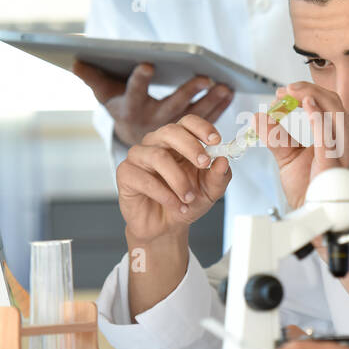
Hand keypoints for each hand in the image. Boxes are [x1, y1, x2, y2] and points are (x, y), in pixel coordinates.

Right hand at [74, 61, 233, 146]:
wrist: (135, 142)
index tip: (148, 63)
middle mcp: (152, 121)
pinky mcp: (187, 137)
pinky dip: (218, 108)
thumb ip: (90, 76)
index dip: (140, 79)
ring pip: (193, 116)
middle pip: (171, 106)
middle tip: (206, 77)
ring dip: (211, 101)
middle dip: (189, 91)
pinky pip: (204, 122)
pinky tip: (229, 93)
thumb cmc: (121, 107)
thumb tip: (74, 58)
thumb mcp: (104, 93)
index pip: (135, 92)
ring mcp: (172, 131)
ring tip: (225, 86)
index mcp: (132, 109)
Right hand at [116, 114, 231, 243]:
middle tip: (204, 164)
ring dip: (178, 180)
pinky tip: (175, 205)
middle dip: (191, 147)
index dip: (202, 128)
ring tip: (189, 198)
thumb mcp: (210, 192)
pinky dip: (164, 194)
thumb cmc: (185, 202)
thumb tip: (223, 161)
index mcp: (178, 141)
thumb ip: (219, 177)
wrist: (166, 227)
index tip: (215, 141)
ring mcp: (139, 157)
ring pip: (158, 157)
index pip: (188, 122)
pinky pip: (144, 178)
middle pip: (170, 131)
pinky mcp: (125, 173)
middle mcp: (157, 143)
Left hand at [256, 82, 348, 209]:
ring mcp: (342, 153)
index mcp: (334, 138)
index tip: (283, 93)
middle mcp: (343, 142)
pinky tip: (307, 106)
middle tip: (286, 90)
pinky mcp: (335, 164)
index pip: (327, 105)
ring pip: (335, 113)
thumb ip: (274, 136)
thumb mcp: (286, 156)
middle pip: (333, 103)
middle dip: (309, 90)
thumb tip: (258, 118)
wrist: (309, 217)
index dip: (306, 93)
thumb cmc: (308, 191)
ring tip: (293, 93)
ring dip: (313, 97)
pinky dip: (318, 119)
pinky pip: (329, 137)